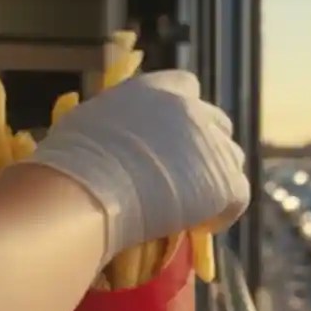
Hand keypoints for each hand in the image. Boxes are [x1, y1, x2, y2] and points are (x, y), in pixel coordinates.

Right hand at [22, 70, 248, 263]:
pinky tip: (202, 225)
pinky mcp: (225, 182)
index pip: (186, 85)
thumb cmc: (73, 159)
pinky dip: (223, 212)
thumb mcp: (91, 119)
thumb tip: (114, 136)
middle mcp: (192, 110)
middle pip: (218, 123)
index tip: (171, 137)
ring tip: (192, 203)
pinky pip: (238, 197)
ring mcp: (212, 146)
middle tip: (185, 175)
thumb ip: (118, 120)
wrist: (89, 190)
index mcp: (157, 89)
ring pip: (231, 159)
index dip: (184, 113)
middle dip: (206, 147)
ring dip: (215, 178)